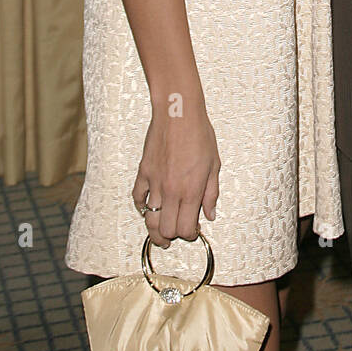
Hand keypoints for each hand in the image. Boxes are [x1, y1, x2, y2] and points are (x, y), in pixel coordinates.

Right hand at [133, 101, 220, 248]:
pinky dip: (141, 207)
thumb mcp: (214, 165)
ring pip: (149, 219)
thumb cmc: (199, 135)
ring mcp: (155, 183)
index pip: (186, 228)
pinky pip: (137, 198)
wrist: (178, 114)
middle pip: (166, 229)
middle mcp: (171, 191)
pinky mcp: (143, 173)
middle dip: (172, 236)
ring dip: (154, 230)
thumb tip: (210, 214)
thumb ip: (211, 193)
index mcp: (191, 191)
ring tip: (160, 235)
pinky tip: (148, 208)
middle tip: (177, 234)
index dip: (190, 234)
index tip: (194, 230)